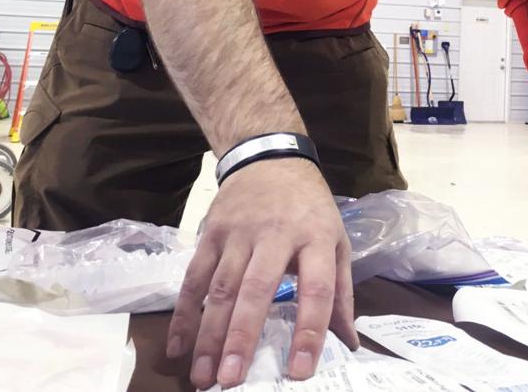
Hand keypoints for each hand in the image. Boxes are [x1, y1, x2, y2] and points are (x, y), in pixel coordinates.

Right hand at [167, 158, 356, 388]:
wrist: (270, 157)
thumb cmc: (309, 208)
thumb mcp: (336, 241)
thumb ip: (342, 294)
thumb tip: (349, 344)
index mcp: (316, 237)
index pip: (316, 289)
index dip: (308, 331)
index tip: (298, 371)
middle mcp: (276, 234)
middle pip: (257, 289)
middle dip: (242, 338)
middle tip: (231, 381)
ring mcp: (239, 232)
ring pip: (220, 288)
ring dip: (209, 335)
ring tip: (203, 376)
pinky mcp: (211, 231)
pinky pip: (194, 276)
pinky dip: (183, 313)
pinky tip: (179, 346)